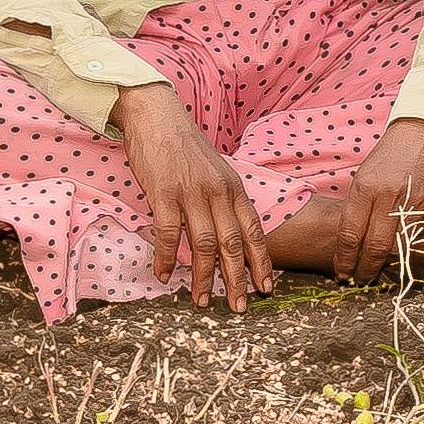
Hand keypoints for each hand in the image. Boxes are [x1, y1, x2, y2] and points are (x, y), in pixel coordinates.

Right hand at [115, 82, 273, 306]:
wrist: (157, 117)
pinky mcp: (164, 192)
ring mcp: (191, 193)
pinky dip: (167, 257)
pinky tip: (164, 274)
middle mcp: (218, 192)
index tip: (265, 287)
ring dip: (203, 277)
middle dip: (237, 279)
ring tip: (201, 300)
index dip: (261, 262)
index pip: (254, 231)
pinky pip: (168, 233)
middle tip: (239, 306)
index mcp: (234, 188)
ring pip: (204, 243)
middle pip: (233, 243)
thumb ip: (223, 200)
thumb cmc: (185, 148)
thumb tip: (228, 234)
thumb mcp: (216, 171)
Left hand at [325, 116, 423, 262]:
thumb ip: (360, 205)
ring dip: (389, 266)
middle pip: (375, 247)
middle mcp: (390, 197)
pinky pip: (423, 241)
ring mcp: (416, 204)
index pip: (351, 234)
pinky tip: (404, 260)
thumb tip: (354, 240)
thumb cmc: (392, 153)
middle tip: (359, 280)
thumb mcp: (366, 174)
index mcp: (366, 187)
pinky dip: (413, 254)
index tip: (342, 272)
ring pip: (400, 248)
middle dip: (365, 269)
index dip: (345, 259)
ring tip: (379, 272)